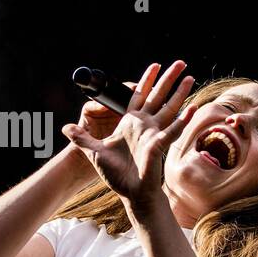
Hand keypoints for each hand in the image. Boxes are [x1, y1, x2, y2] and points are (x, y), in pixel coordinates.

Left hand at [61, 60, 195, 213]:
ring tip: (190, 78)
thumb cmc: (117, 175)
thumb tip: (65, 128)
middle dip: (168, 79)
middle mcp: (145, 125)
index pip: (140, 95)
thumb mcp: (94, 152)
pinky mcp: (158, 145)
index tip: (155, 66)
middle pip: (159, 96)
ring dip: (180, 93)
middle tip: (179, 63)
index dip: (147, 80)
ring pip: (169, 108)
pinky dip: (183, 120)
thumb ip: (81, 138)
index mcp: (131, 123)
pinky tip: (192, 109)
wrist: (130, 193)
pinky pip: (172, 130)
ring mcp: (154, 134)